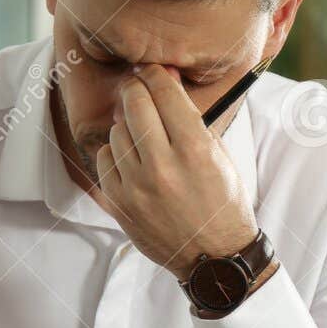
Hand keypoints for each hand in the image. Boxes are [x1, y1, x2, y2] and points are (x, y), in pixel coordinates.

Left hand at [96, 65, 259, 278]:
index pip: (165, 92)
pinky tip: (130, 157)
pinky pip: (104, 159)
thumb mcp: (218, 156)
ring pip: (116, 131)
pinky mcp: (120, 203)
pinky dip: (114, 152)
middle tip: (138, 88)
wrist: (214, 257)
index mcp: (195, 150)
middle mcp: (164, 166)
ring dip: (126, 124)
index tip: (151, 70)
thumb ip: (191, 117)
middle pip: (134, 105)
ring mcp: (137, 186)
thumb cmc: (222, 203)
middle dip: (136, 89)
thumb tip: (167, 78)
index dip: (155, 74)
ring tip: (142, 132)